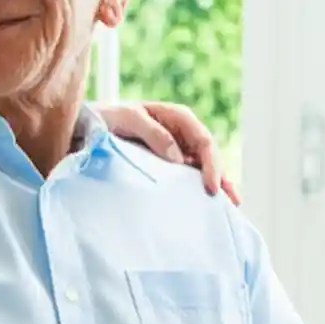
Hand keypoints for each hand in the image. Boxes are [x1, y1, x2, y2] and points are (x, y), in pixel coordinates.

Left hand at [97, 102, 238, 204]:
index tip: (211, 187)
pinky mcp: (171, 164)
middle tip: (228, 202)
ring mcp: (178, 149)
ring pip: (204, 167)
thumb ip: (153, 134)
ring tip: (232, 206)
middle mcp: (183, 133)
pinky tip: (212, 203)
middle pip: (209, 155)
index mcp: (177, 117)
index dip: (211, 164)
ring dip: (219, 183)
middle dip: (221, 177)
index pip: (203, 140)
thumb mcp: (129, 118)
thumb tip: (178, 157)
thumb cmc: (110, 117)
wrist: (92, 127)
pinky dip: (201, 186)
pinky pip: (191, 174)